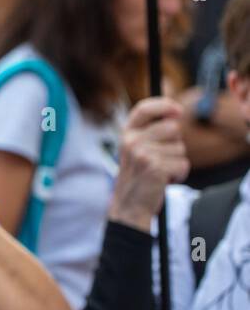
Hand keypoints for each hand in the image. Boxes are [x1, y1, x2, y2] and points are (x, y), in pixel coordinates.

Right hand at [110, 97, 188, 230]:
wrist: (129, 205)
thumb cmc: (139, 176)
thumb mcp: (137, 148)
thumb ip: (151, 131)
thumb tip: (176, 114)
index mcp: (126, 133)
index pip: (144, 109)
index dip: (163, 105)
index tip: (177, 110)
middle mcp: (131, 140)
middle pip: (172, 128)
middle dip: (174, 143)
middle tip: (161, 158)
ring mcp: (142, 153)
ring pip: (180, 148)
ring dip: (176, 161)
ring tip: (160, 171)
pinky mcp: (155, 167)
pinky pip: (183, 163)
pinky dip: (179, 174)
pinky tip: (164, 180)